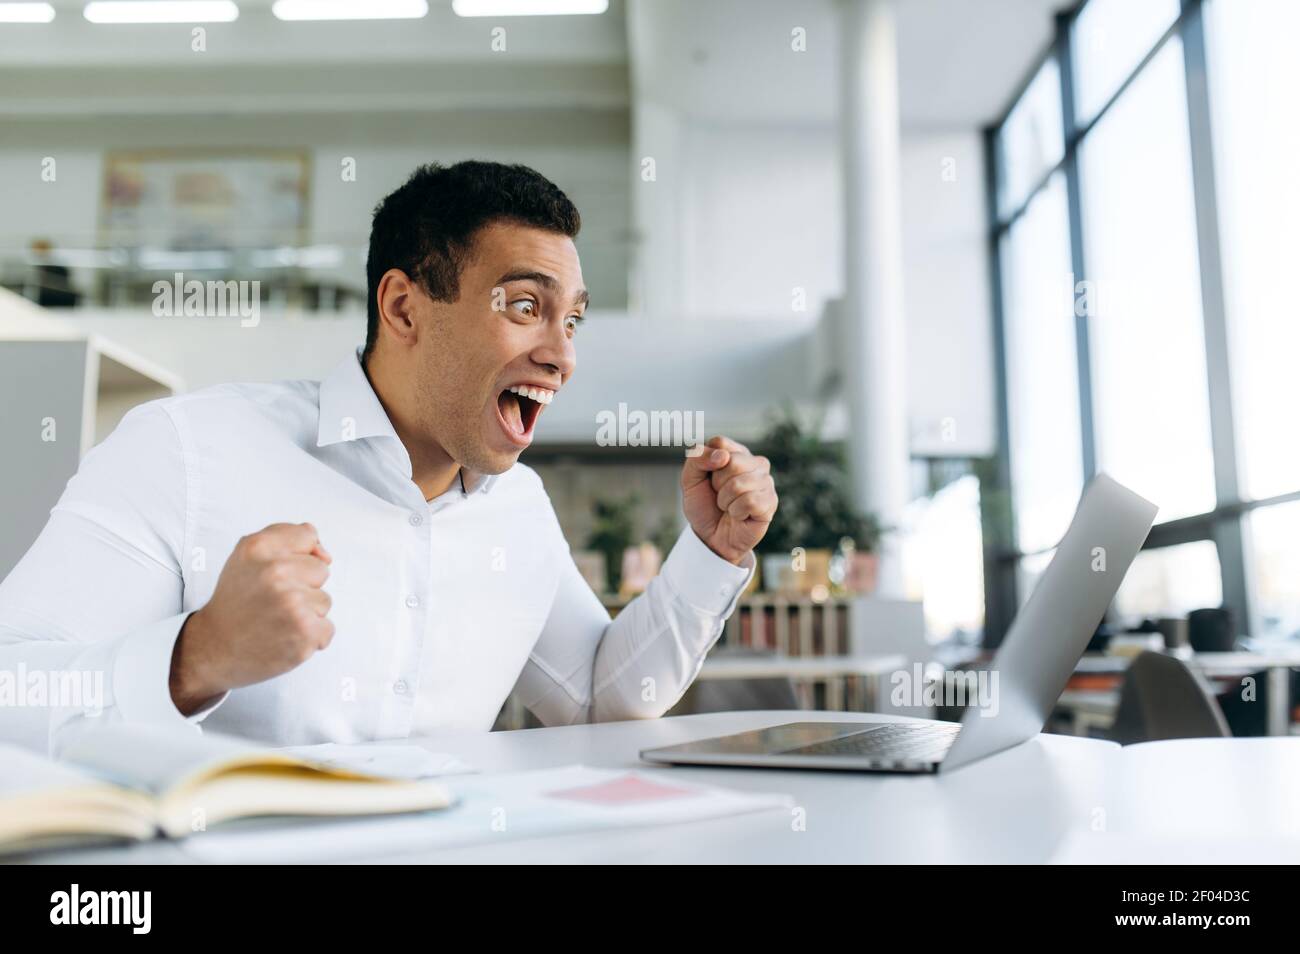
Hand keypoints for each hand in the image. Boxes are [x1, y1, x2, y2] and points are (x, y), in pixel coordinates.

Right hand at [169, 522, 333, 714]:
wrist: (215, 647)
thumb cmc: (237, 602)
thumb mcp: (249, 556)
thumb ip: (287, 539)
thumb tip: (324, 554)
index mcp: (259, 547)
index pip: (307, 536)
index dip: (296, 556)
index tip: (277, 573)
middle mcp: (275, 571)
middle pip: (321, 569)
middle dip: (302, 585)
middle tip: (273, 600)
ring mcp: (292, 602)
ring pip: (324, 600)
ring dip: (306, 613)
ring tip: (277, 619)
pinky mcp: (305, 631)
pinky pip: (327, 628)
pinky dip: (310, 637)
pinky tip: (284, 637)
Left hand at [681, 436, 777, 564]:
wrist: (710, 537)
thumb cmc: (704, 506)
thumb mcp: (690, 480)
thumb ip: (697, 459)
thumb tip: (722, 456)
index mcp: (736, 452)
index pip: (720, 443)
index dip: (708, 463)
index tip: (708, 478)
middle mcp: (755, 463)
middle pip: (732, 461)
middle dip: (717, 484)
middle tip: (719, 495)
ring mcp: (766, 482)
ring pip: (740, 483)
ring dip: (725, 501)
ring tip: (728, 506)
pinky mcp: (771, 502)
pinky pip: (750, 501)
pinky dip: (737, 512)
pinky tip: (739, 515)